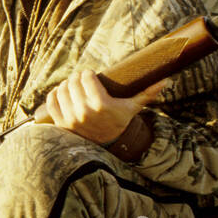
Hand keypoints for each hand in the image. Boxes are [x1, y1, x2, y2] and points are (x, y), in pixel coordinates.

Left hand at [45, 69, 167, 144]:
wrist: (107, 143)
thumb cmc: (119, 121)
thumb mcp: (133, 108)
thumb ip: (147, 93)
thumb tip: (165, 80)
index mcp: (101, 105)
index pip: (86, 78)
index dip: (87, 73)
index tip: (90, 74)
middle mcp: (84, 112)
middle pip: (73, 83)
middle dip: (77, 78)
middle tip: (81, 79)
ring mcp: (71, 118)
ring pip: (61, 90)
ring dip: (65, 85)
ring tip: (72, 85)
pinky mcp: (61, 123)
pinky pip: (51, 102)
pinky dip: (54, 94)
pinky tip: (61, 92)